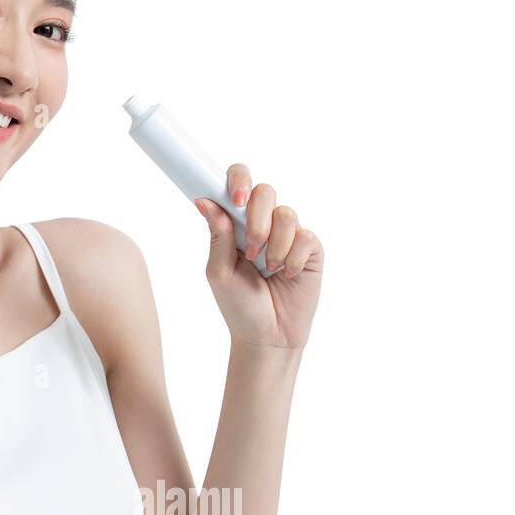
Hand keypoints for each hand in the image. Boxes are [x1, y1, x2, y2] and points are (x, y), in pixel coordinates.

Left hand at [194, 163, 323, 350]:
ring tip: (268, 269)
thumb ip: (218, 235)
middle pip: (265, 191)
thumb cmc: (238, 304)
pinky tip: (287, 275)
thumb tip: (204, 201)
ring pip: (287, 214)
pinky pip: (306, 237)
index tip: (235, 199)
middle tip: (250, 248)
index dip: (238, 180)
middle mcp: (264, 223)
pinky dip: (292, 258)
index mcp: (236, 224)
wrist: (266, 335)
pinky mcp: (310, 250)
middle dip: (257, 218)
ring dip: (274, 245)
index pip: (239, 184)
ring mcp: (289, 235)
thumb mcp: (220, 271)